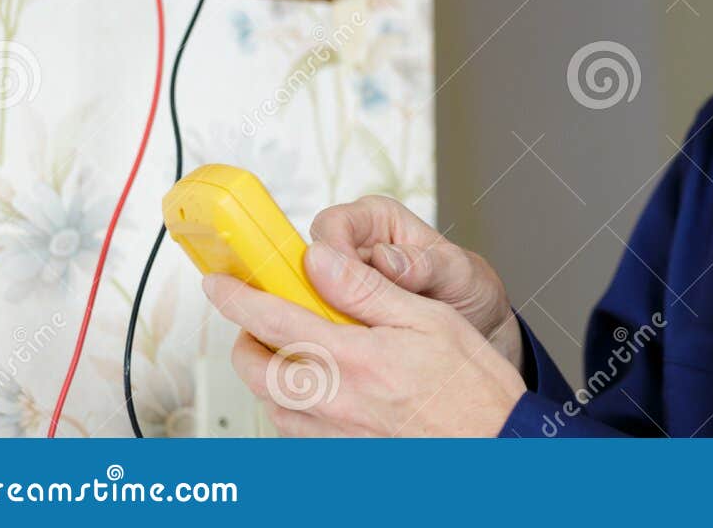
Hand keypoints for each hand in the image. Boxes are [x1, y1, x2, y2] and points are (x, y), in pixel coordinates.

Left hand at [204, 242, 527, 436]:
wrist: (493, 443)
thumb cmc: (471, 384)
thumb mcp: (428, 317)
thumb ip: (366, 289)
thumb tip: (319, 260)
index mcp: (352, 357)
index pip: (273, 318)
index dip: (237, 295)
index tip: (220, 281)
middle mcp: (333, 399)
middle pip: (255, 368)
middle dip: (245, 337)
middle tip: (260, 315)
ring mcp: (333, 432)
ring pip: (269, 401)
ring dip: (266, 370)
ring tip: (291, 347)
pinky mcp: (341, 453)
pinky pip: (294, 428)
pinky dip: (289, 402)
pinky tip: (317, 386)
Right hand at [309, 194, 521, 373]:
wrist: (479, 329)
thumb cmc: (469, 289)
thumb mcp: (458, 274)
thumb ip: (425, 264)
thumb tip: (386, 258)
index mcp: (378, 219)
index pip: (333, 225)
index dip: (330, 253)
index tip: (340, 285)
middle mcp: (354, 246)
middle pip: (308, 263)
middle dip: (318, 294)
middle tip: (341, 324)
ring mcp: (342, 285)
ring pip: (307, 298)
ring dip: (321, 322)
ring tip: (352, 344)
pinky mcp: (340, 316)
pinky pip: (318, 325)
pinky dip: (328, 340)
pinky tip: (347, 355)